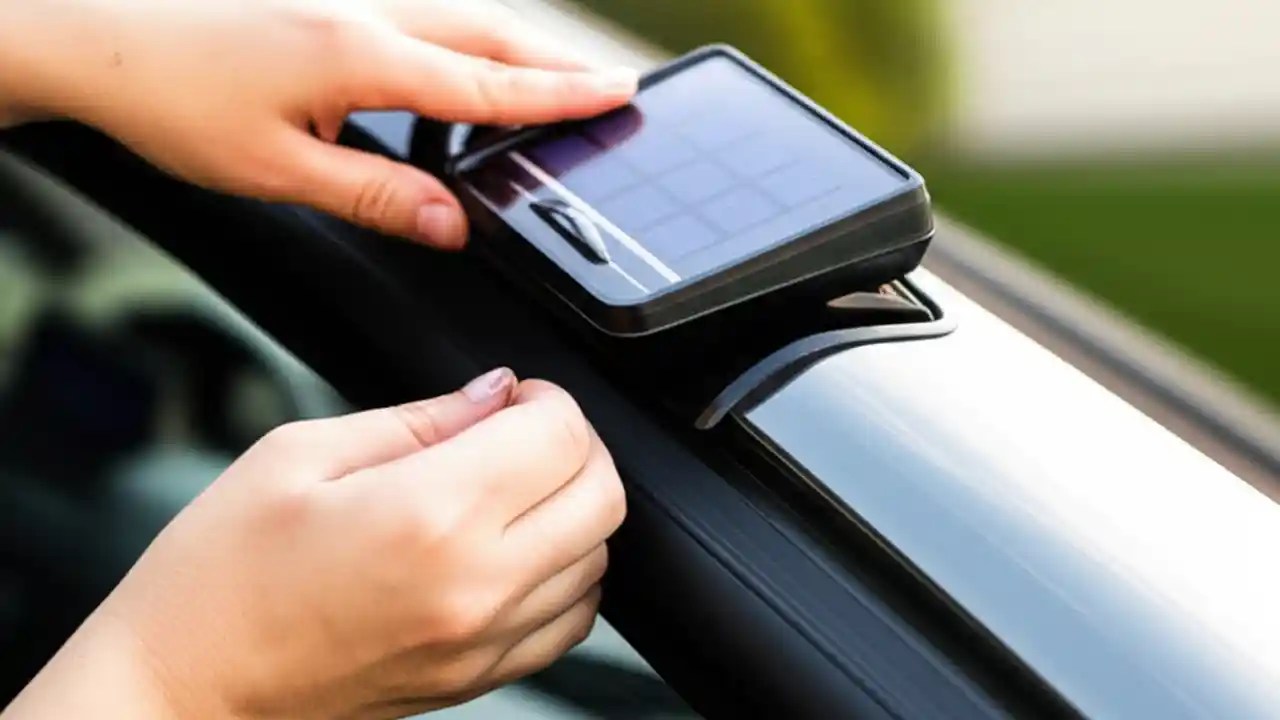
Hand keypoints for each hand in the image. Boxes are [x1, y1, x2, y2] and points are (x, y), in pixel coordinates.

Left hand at [0, 0, 637, 246]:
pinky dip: (465, 48)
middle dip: (556, 65)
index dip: (555, 97)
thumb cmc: (171, 99)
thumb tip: (451, 222)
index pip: (484, 86)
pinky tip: (463, 76)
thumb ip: (374, 195)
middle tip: (611, 86)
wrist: (97, 36)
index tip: (613, 96)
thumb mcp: (276, 169)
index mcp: (360, 57)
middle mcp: (366, 17)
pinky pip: (421, 23)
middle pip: (489, 38)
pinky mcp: (328, 8)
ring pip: (459, 22)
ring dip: (515, 53)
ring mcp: (347, 4)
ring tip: (554, 83)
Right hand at [2, 370, 626, 719]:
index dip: (547, 400)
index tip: (515, 397)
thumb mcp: (299, 456)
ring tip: (507, 489)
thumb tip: (494, 393)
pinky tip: (511, 550)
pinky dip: (563, 575)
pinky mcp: (476, 680)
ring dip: (571, 510)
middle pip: (602, 496)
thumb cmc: (217, 576)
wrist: (182, 690)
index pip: (560, 437)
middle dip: (575, 446)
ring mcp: (482, 644)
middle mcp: (475, 586)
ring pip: (598, 560)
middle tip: (520, 431)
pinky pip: (570, 622)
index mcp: (429, 515)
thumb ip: (418, 419)